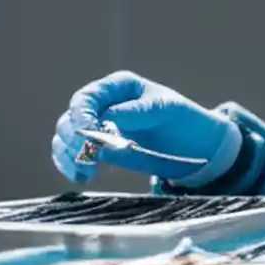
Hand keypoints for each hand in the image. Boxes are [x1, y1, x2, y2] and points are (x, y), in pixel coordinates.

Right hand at [51, 71, 241, 186]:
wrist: (199, 146)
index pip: (87, 98)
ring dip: (69, 155)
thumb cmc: (185, 119)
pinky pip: (73, 154)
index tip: (88, 135)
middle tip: (88, 158)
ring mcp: (99, 127)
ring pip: (66, 138)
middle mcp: (104, 104)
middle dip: (73, 139)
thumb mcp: (167, 110)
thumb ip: (137, 112)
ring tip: (85, 173)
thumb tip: (107, 118)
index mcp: (119, 87)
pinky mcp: (99, 149)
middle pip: (71, 118)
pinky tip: (81, 176)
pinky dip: (70, 165)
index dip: (82, 116)